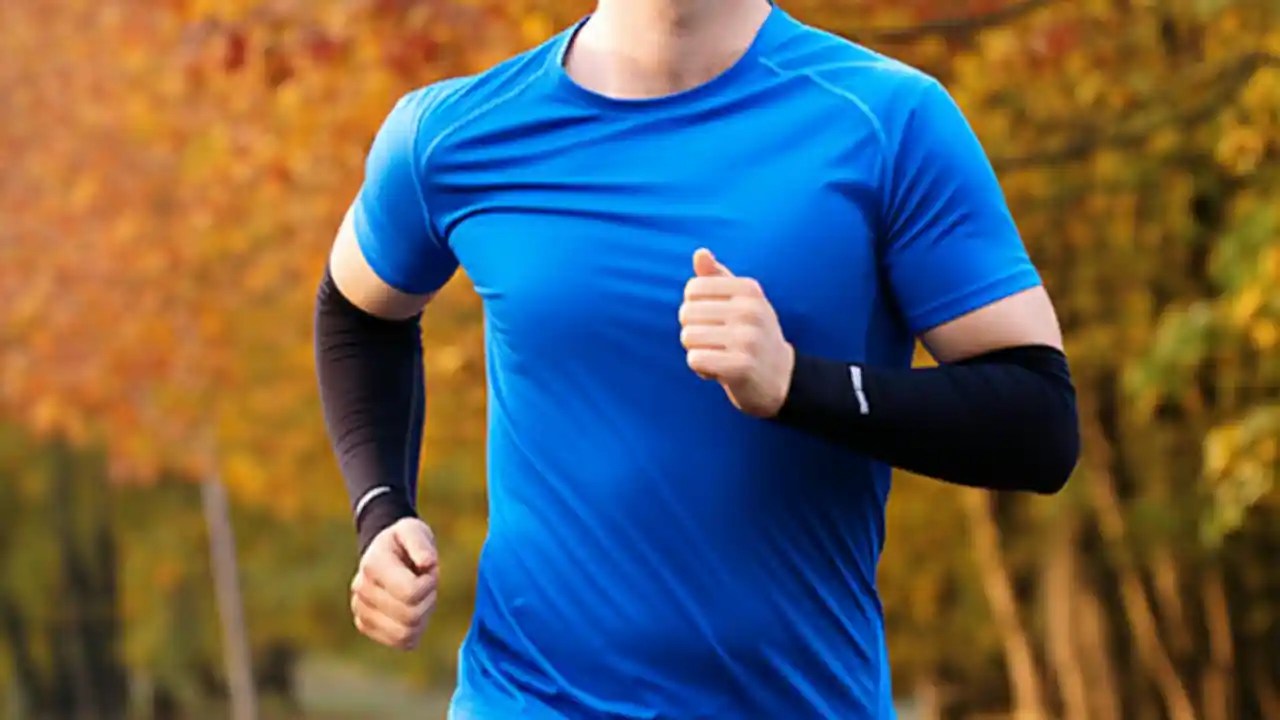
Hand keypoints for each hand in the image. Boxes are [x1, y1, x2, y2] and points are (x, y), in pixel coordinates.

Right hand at [350, 517, 437, 650]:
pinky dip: (415, 630)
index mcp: (372, 564)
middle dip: (428, 599)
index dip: (429, 584)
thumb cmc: (403, 541)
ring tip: (419, 596)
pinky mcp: (366, 626)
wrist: (384, 552)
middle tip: (426, 583)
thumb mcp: (414, 530)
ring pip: (405, 634)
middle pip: (410, 616)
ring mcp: (360, 610)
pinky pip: (400, 642)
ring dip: (423, 617)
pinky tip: (413, 611)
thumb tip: (427, 563)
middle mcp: (361, 590)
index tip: (429, 570)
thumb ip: (421, 544)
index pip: (410, 593)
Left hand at [678, 249, 795, 417]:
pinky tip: (718, 371)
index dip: (694, 307)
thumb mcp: (742, 301)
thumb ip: (717, 277)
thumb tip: (700, 253)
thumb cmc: (752, 334)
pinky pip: (695, 359)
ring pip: (688, 337)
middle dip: (693, 330)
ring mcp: (747, 339)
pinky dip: (700, 368)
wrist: (781, 378)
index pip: (692, 288)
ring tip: (718, 354)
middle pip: (686, 313)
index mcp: (749, 289)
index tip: (715, 320)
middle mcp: (750, 310)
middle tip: (716, 341)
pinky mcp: (741, 366)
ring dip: (696, 350)